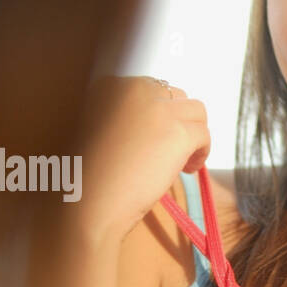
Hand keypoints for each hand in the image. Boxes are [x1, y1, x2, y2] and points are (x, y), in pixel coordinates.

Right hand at [70, 75, 209, 243]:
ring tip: (183, 161)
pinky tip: (187, 170)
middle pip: (174, 96)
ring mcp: (158, 109)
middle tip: (169, 150)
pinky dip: (201, 152)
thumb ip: (122, 119)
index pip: (149, 88)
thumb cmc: (82, 177)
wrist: (86, 201)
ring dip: (192, 133)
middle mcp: (135, 88)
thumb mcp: (93, 131)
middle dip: (176, 120)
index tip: (153, 138)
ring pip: (195, 112)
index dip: (156, 114)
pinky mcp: (177, 133)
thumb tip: (154, 128)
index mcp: (109, 85)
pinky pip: (204, 135)